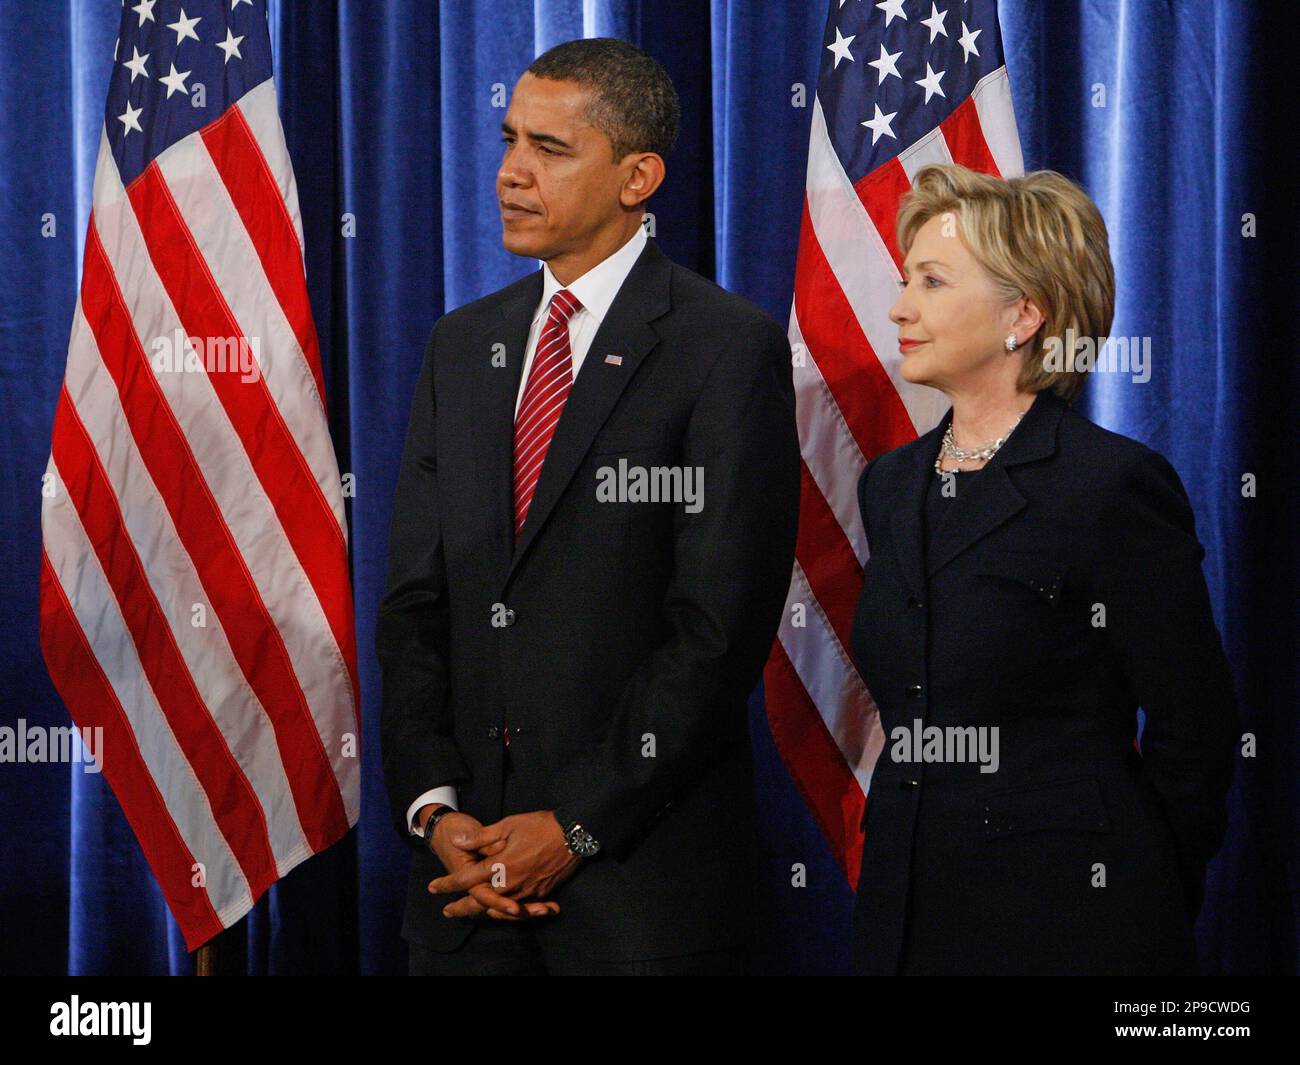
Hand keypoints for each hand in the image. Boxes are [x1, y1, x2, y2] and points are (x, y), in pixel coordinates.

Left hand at [430, 811, 580, 919]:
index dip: (448, 884)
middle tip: (447, 911)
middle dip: (462, 907)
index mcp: (500, 866)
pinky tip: (500, 908)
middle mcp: (512, 883)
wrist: (574, 834)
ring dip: (482, 911)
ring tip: (470, 912)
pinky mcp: (541, 892)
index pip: (467, 879)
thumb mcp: (508, 825)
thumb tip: (458, 841)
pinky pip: (520, 906)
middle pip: (481, 902)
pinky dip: (506, 910)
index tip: (433, 887)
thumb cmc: (540, 825)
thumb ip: (481, 836)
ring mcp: (527, 891)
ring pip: (499, 908)